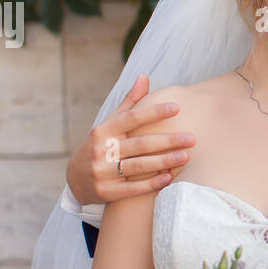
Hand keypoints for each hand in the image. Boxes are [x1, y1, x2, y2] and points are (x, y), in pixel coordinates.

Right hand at [66, 75, 195, 204]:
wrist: (75, 179)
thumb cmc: (100, 146)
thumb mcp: (109, 124)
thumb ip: (129, 104)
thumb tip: (144, 77)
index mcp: (104, 130)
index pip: (132, 118)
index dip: (154, 112)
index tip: (177, 108)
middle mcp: (102, 149)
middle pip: (139, 144)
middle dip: (167, 141)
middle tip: (192, 138)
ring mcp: (102, 171)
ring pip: (138, 166)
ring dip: (163, 161)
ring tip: (186, 157)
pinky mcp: (105, 192)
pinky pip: (132, 188)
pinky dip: (151, 183)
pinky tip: (169, 178)